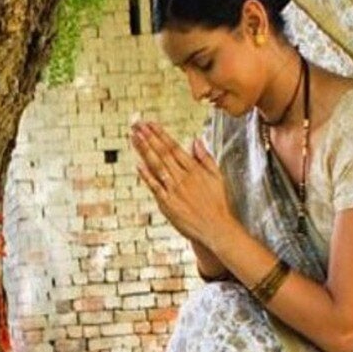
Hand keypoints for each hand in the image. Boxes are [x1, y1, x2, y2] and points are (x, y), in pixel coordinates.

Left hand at [130, 121, 236, 247]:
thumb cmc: (218, 203)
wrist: (216, 227)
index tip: (151, 124)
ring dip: (144, 151)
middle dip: (148, 137)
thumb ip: (205, 157)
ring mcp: (174, 190)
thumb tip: (196, 141)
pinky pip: (155, 187)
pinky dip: (146, 176)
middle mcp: (183, 177)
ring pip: (157, 166)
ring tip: (134, 138)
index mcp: (194, 169)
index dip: (161, 134)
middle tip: (137, 125)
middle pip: (162, 153)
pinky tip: (138, 165)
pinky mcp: (167, 203)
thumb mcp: (217, 176)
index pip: (174, 147)